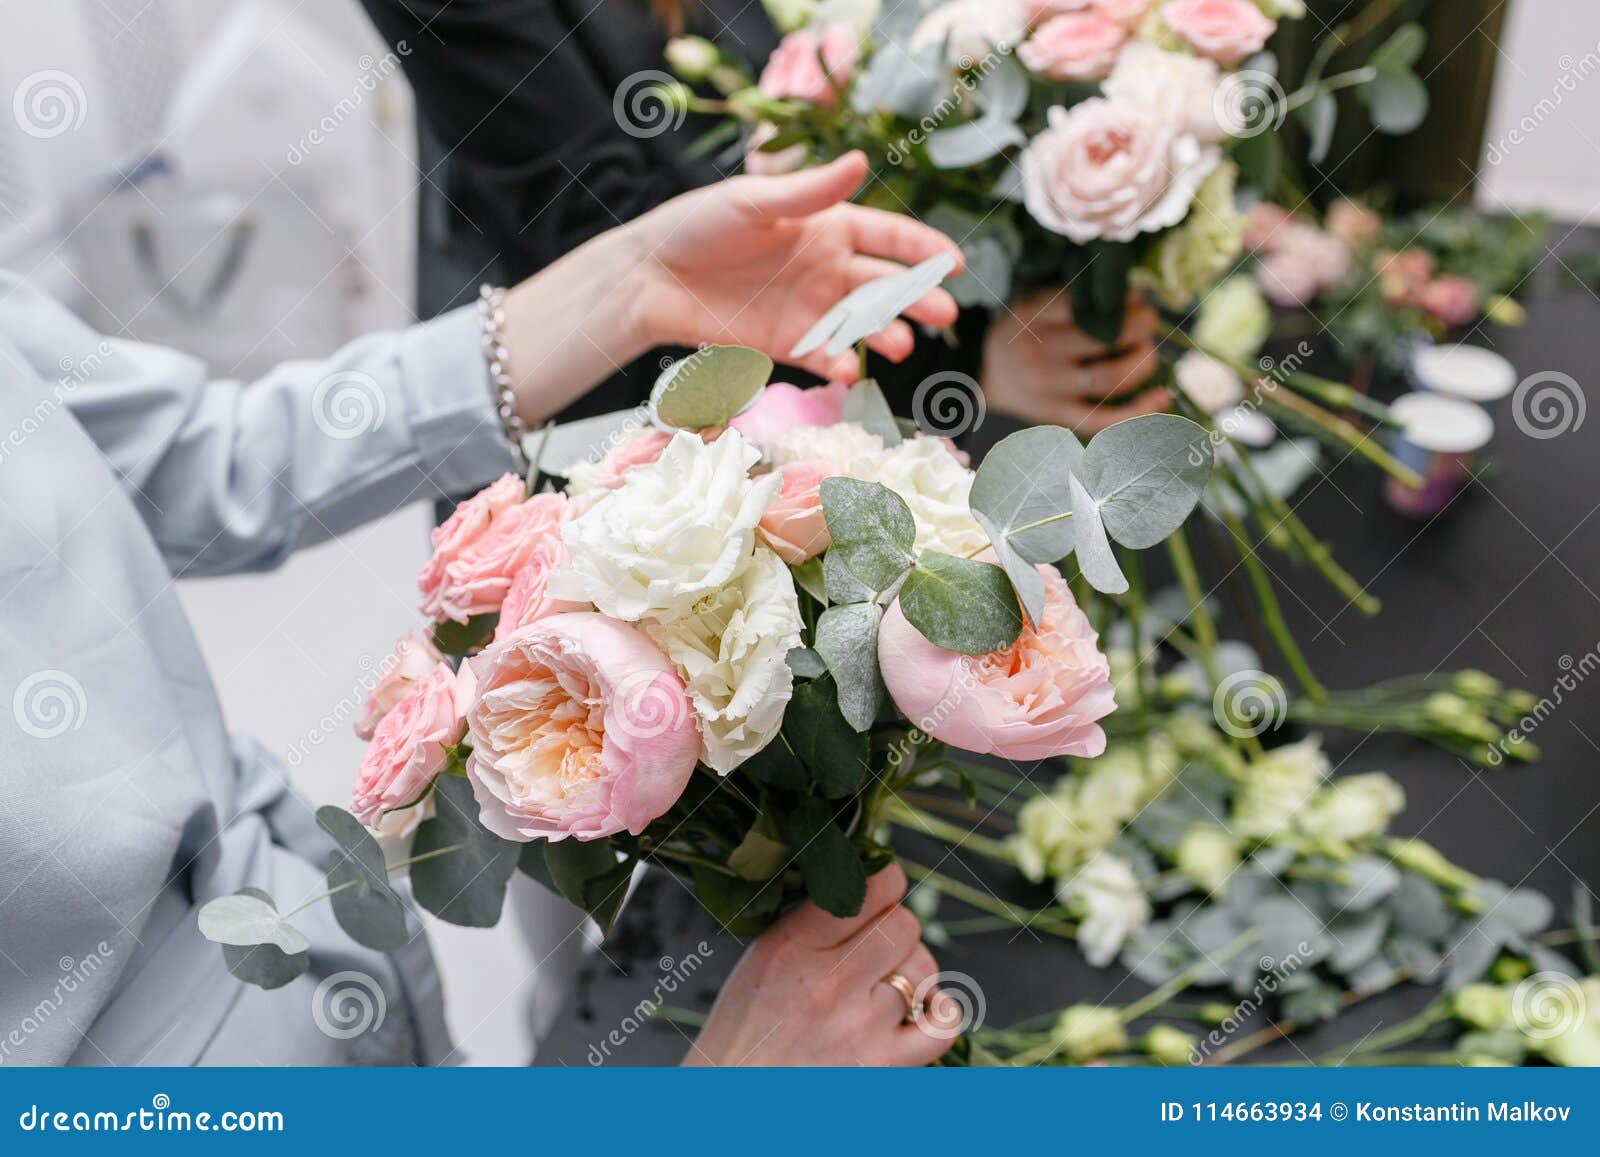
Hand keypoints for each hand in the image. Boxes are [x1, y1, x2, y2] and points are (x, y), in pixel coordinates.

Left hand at [630, 152, 964, 381]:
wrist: (650, 278)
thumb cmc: (697, 227)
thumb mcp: (752, 203)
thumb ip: (808, 193)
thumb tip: (860, 161)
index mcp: (826, 226)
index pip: (887, 236)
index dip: (923, 248)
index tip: (954, 263)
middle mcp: (826, 267)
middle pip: (884, 284)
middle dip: (917, 298)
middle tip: (942, 313)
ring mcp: (809, 308)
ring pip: (861, 324)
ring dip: (884, 334)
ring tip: (899, 345)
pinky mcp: (786, 343)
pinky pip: (823, 356)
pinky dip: (838, 365)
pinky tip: (847, 371)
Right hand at [685, 865, 957, 1066]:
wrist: (732, 1103)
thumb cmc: (746, 1029)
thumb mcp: (762, 958)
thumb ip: (812, 921)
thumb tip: (868, 885)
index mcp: (792, 946)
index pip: (871, 887)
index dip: (885, 882)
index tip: (880, 890)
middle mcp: (829, 983)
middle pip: (904, 924)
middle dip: (896, 926)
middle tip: (877, 942)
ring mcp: (860, 1028)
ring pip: (923, 968)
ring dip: (911, 969)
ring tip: (885, 981)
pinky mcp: (882, 1068)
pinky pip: (941, 1029)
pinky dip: (942, 1013)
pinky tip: (924, 1007)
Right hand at [981, 290, 1167, 433]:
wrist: (983, 376)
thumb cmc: (1018, 335)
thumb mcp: (1033, 304)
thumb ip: (1075, 297)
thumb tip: (1135, 297)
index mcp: (1033, 320)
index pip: (1085, 306)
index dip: (1121, 302)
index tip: (1138, 298)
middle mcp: (1042, 355)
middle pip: (1104, 340)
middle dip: (1140, 328)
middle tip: (1149, 321)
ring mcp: (1052, 389)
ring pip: (1109, 380)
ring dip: (1142, 362)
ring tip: (1147, 351)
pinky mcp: (1060, 415)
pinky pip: (1103, 420)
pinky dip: (1138, 412)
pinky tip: (1164, 397)